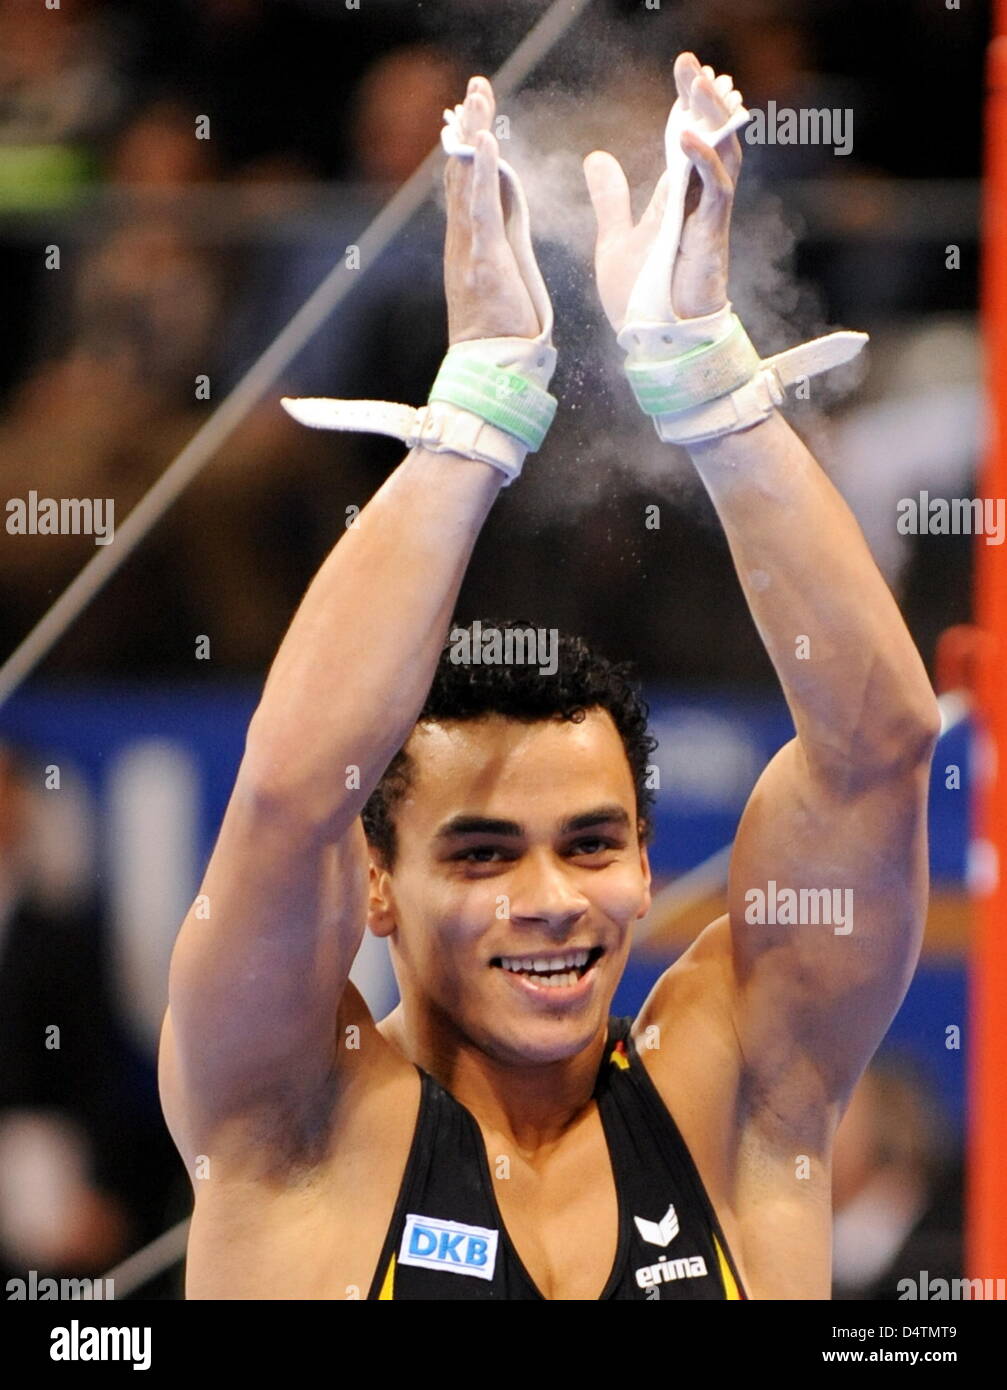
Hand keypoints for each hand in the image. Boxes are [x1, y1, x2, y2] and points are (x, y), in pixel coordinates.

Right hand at [444, 76, 539, 344]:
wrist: (490, 366)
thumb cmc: (504, 329)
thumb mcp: (508, 270)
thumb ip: (504, 235)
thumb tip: (507, 204)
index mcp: (472, 241)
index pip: (468, 183)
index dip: (470, 145)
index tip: (473, 111)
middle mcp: (464, 238)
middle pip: (463, 171)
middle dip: (468, 126)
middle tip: (476, 86)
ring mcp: (470, 247)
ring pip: (467, 179)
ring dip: (473, 135)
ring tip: (478, 97)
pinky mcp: (483, 257)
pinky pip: (480, 207)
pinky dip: (480, 172)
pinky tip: (482, 142)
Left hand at [583, 52, 743, 329]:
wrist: (654, 346)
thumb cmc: (642, 302)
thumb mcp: (615, 240)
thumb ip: (611, 200)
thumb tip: (596, 156)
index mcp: (676, 200)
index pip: (687, 140)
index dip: (688, 104)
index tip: (684, 67)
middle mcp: (697, 204)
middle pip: (711, 138)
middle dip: (706, 100)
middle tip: (696, 65)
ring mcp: (708, 219)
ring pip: (724, 156)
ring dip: (715, 119)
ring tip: (704, 83)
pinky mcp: (711, 238)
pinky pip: (717, 191)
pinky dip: (704, 162)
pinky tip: (690, 136)